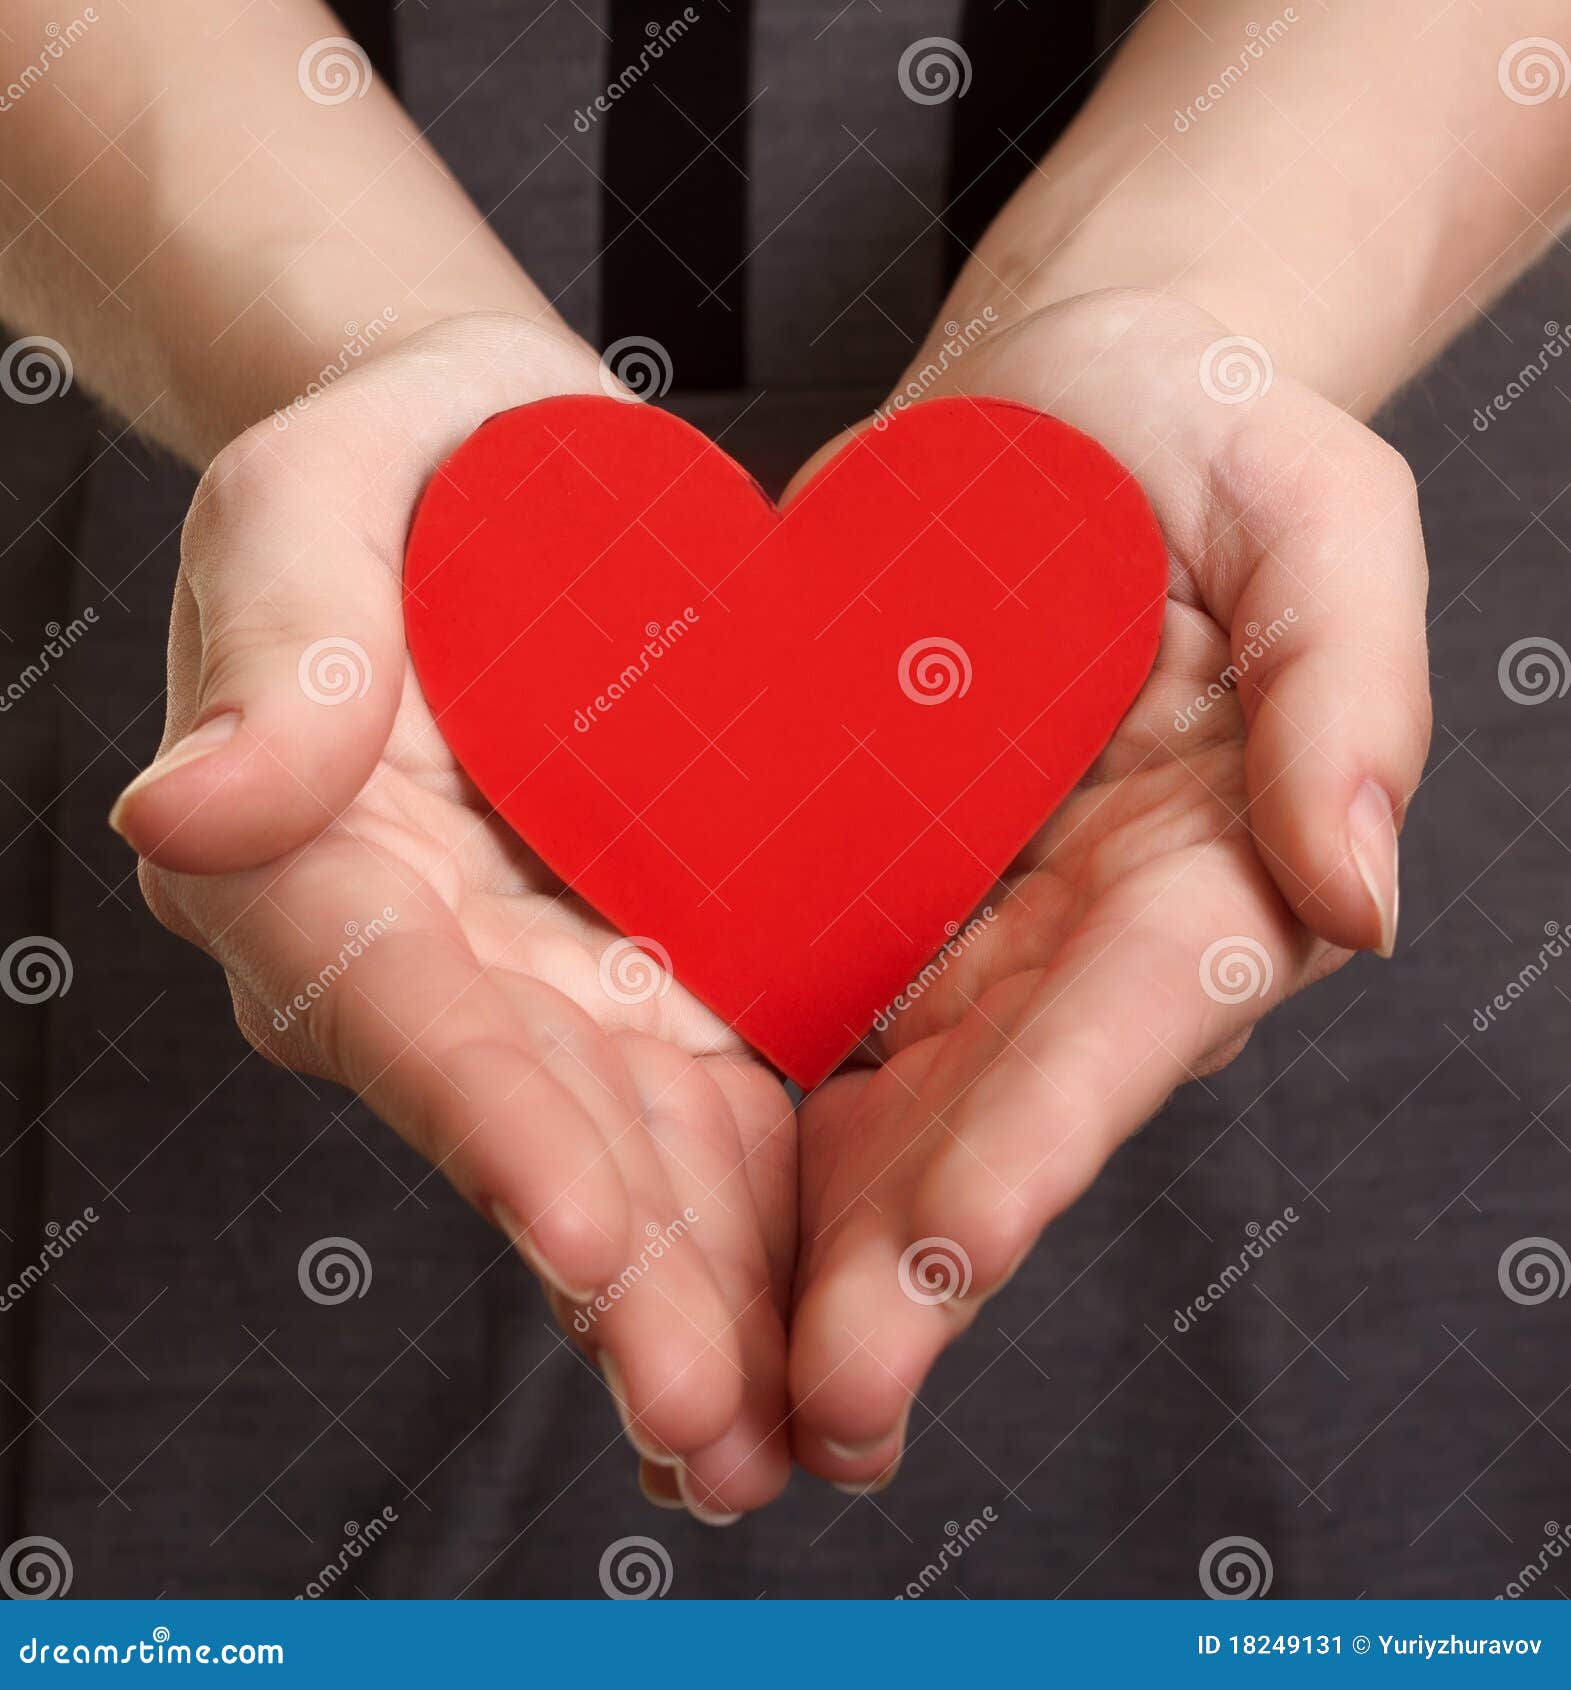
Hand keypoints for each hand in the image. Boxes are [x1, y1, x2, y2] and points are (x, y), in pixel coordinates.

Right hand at [115, 314, 796, 1521]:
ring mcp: (552, 983)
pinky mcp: (659, 972)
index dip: (490, 1122)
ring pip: (636, 1151)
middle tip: (714, 1419)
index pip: (396, 1008)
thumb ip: (277, 656)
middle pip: (529, 1130)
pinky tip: (838, 1308)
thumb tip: (186, 808)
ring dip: (709, 1296)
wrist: (506, 472)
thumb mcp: (313, 506)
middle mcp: (428, 960)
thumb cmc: (395, 469)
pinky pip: (724, 1096)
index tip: (586, 1231)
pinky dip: (777, 1210)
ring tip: (789, 1430)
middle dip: (624, 1280)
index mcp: (315, 860)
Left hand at [783, 289, 1430, 1489]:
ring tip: (713, 1386)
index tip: (946, 1259)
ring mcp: (957, 929)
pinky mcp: (850, 892)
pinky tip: (645, 1222)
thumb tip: (1360, 890)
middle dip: (903, 1268)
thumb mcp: (1310, 513)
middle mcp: (1077, 938)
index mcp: (1205, 867)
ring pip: (875, 1114)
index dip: (1039, 1144)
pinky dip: (723, 1130)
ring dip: (799, 1254)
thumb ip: (1345, 691)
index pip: (1122, 1026)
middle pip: (988, 1119)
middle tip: (812, 1407)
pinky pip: (784, 1022)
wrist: (1055, 413)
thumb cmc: (1199, 438)